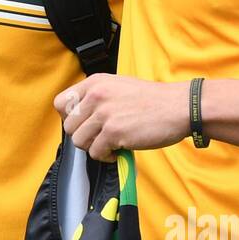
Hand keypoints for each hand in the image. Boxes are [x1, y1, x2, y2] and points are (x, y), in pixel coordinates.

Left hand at [54, 74, 188, 159]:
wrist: (178, 107)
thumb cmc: (152, 100)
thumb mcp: (118, 86)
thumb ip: (97, 97)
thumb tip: (80, 117)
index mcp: (94, 83)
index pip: (60, 103)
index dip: (69, 117)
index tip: (84, 124)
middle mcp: (96, 96)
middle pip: (69, 126)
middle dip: (84, 136)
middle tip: (101, 137)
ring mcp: (104, 114)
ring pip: (79, 141)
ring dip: (94, 147)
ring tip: (110, 144)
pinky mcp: (114, 132)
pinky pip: (95, 152)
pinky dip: (106, 156)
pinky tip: (119, 150)